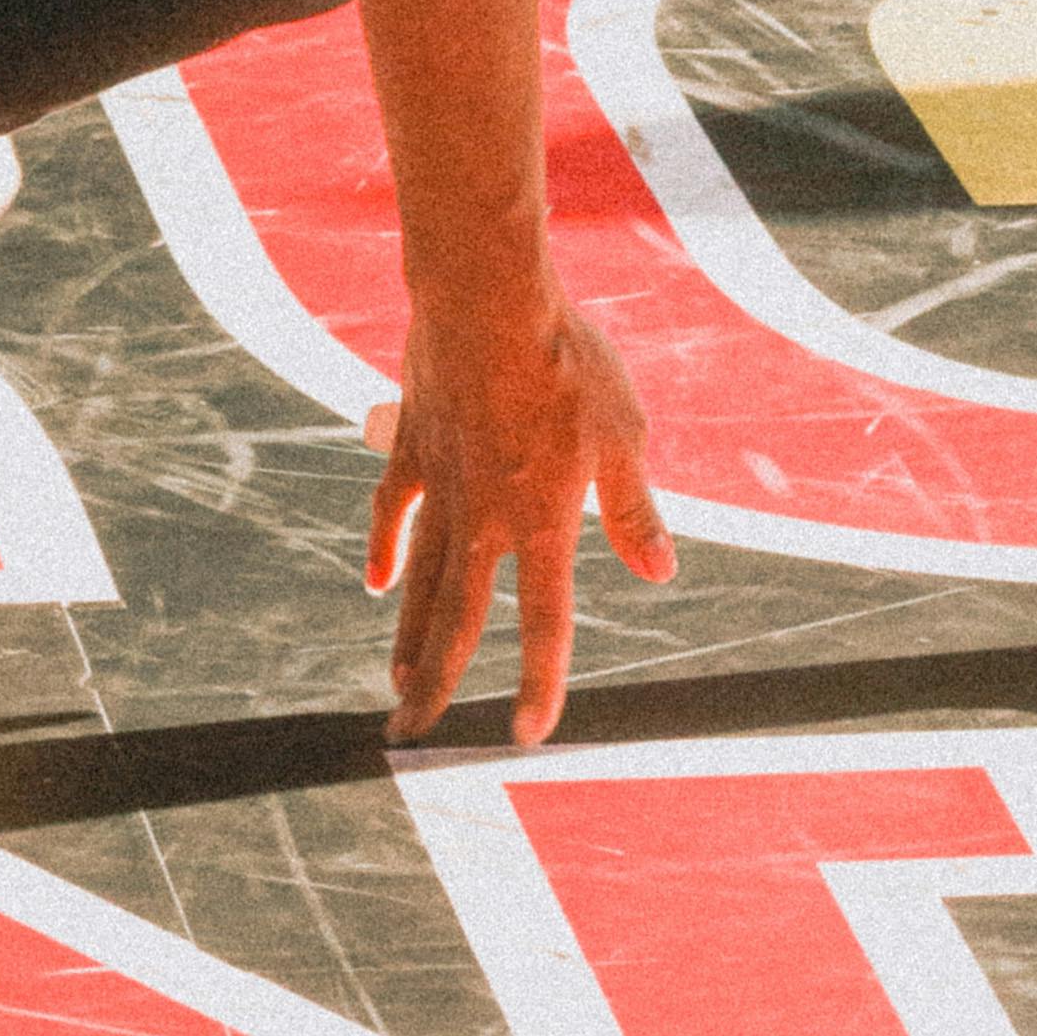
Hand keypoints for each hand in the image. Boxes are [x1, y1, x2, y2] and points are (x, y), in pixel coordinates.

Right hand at [367, 292, 674, 747]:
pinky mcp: (412, 449)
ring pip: (420, 580)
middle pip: (457, 621)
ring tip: (399, 684)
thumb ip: (633, 508)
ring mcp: (441, 486)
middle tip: (410, 735)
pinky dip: (382, 548)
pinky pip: (393, 511)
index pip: (544, 621)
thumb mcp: (623, 433)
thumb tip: (660, 571)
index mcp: (543, 521)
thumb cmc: (566, 360)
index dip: (539, 682)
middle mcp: (485, 518)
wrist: (485, 299)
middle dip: (436, 685)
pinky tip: (375, 583)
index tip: (528, 736)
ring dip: (409, 637)